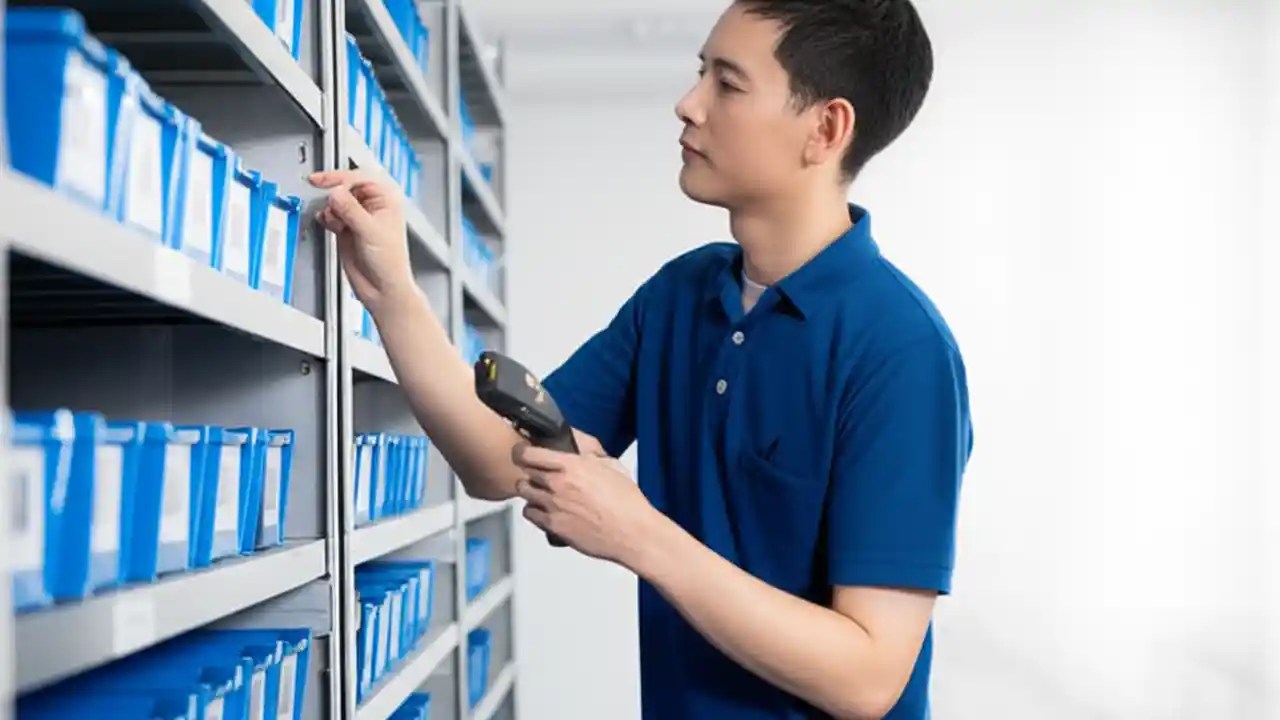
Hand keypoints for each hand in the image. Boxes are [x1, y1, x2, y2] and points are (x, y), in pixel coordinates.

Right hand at [309, 170, 415, 314]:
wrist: (382, 288)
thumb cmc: (390, 262)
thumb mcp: (369, 231)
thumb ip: (351, 210)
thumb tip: (335, 192)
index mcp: (386, 199)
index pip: (359, 178)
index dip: (339, 178)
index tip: (321, 181)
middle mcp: (372, 205)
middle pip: (345, 187)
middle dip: (333, 193)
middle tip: (321, 197)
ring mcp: (358, 216)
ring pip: (336, 201)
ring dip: (330, 208)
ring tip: (335, 221)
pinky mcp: (346, 228)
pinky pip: (331, 214)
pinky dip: (327, 217)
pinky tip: (331, 224)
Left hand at [512, 443, 665, 568]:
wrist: (631, 532)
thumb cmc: (626, 501)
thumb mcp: (611, 466)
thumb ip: (590, 455)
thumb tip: (580, 447)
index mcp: (571, 465)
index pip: (528, 454)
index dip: (521, 452)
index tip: (523, 453)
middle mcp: (557, 483)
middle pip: (524, 473)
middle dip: (529, 473)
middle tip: (538, 475)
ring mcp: (552, 505)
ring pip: (524, 493)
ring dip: (531, 491)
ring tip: (543, 494)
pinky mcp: (552, 525)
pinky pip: (530, 514)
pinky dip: (534, 511)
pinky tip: (546, 511)